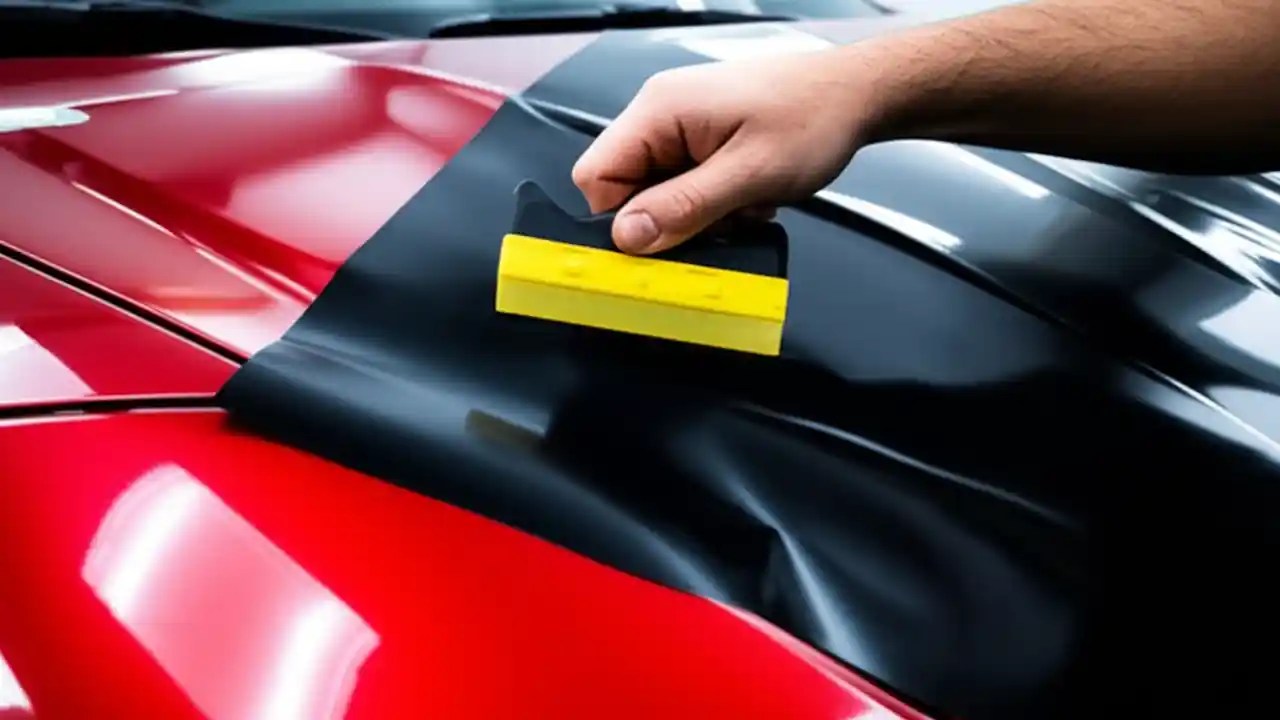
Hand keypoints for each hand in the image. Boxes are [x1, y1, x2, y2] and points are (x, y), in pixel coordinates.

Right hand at [571, 46, 876, 253]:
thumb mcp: (749, 174)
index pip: (597, 176)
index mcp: (660, 111)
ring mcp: (682, 128)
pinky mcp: (703, 141)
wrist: (858, 95)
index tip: (654, 248)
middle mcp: (662, 115)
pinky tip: (746, 200)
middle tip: (714, 226)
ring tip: (741, 207)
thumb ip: (684, 207)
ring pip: (659, 194)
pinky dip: (712, 205)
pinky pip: (685, 187)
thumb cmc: (814, 118)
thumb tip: (628, 237)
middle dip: (667, 220)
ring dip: (696, 215)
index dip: (618, 220)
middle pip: (626, 190)